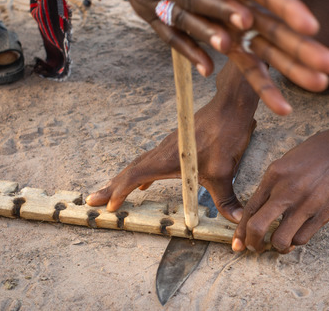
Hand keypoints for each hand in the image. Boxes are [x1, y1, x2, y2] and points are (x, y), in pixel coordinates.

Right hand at [85, 92, 257, 222]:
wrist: (230, 107)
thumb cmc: (225, 135)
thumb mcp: (226, 172)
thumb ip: (226, 199)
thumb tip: (237, 221)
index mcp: (167, 159)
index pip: (135, 176)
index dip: (120, 191)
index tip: (109, 205)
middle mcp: (163, 151)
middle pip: (131, 170)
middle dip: (111, 187)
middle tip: (91, 200)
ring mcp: (168, 146)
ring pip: (139, 164)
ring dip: (123, 178)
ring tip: (110, 191)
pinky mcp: (176, 143)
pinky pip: (150, 159)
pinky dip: (140, 172)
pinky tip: (144, 182)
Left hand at [232, 126, 328, 253]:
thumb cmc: (319, 151)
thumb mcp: (287, 161)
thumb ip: (274, 183)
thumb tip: (265, 205)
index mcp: (273, 175)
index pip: (249, 209)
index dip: (241, 230)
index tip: (239, 240)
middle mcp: (285, 191)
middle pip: (256, 227)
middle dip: (251, 243)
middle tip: (253, 248)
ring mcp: (304, 205)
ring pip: (279, 240)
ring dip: (276, 246)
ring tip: (279, 244)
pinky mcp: (321, 214)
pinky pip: (301, 238)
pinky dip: (296, 241)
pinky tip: (297, 235)